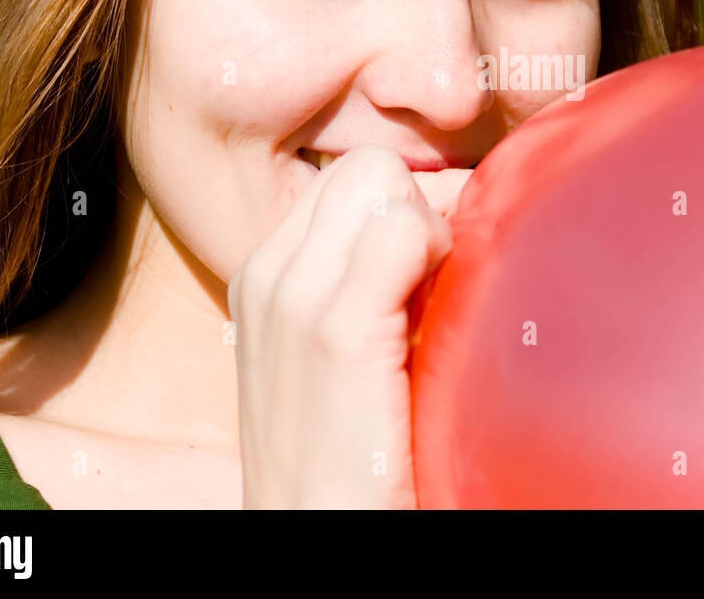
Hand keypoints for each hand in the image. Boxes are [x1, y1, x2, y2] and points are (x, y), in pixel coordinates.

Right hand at [229, 146, 471, 507]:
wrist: (317, 535)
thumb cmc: (347, 453)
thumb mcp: (337, 355)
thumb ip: (365, 284)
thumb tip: (435, 227)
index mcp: (265, 276)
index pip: (347, 181)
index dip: (404, 211)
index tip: (426, 275)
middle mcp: (268, 273)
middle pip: (365, 168)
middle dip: (416, 208)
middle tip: (434, 286)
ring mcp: (293, 296)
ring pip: (382, 180)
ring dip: (429, 232)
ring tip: (431, 308)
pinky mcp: (334, 329)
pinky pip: (403, 226)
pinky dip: (438, 255)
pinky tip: (433, 321)